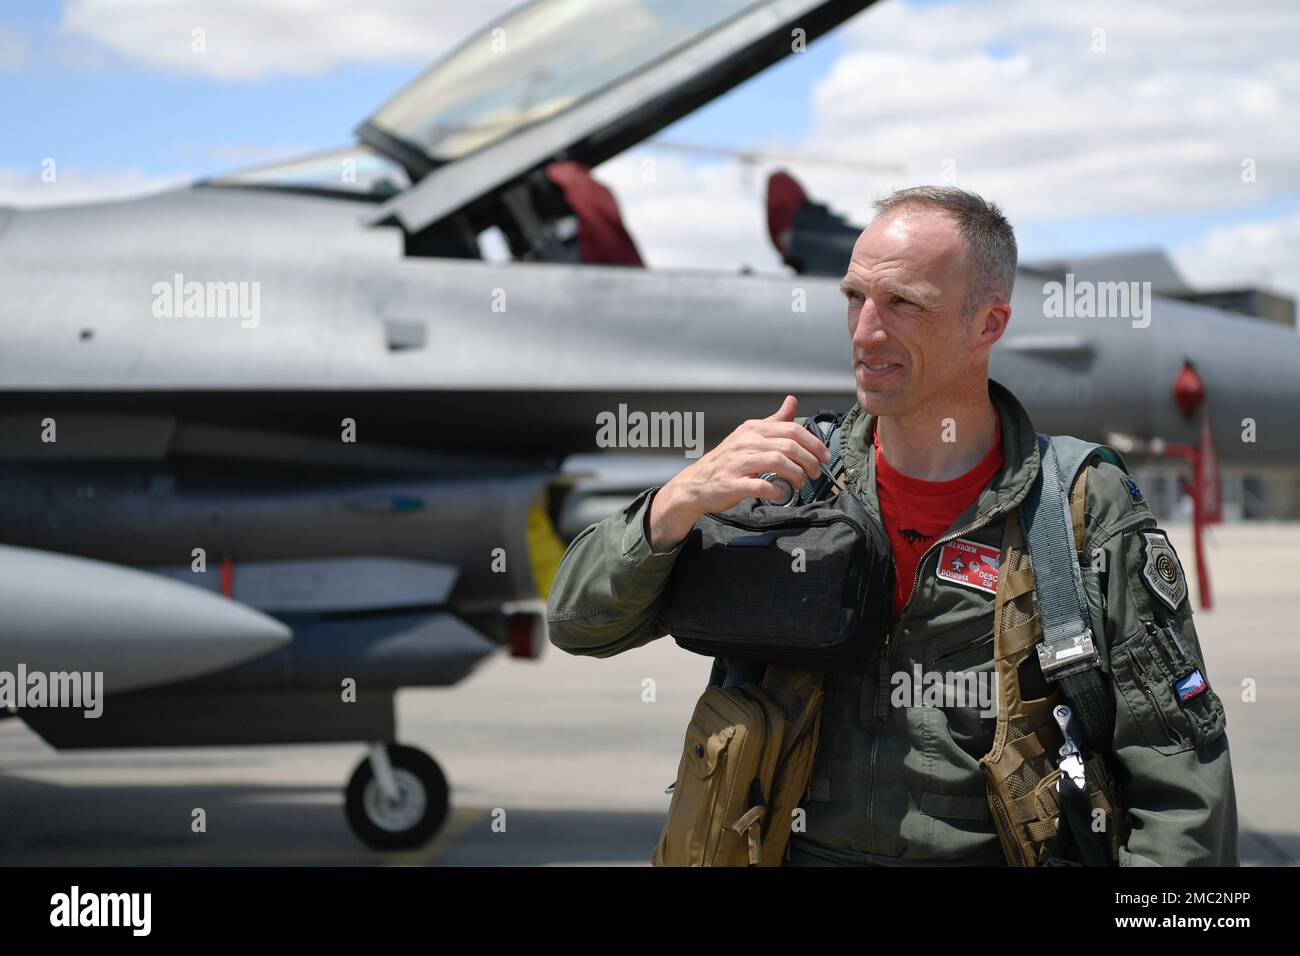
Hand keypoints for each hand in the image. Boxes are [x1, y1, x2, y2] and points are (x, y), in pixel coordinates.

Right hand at [647, 395, 830, 551]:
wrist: (696, 484)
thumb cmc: (727, 461)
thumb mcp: (749, 435)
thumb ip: (774, 421)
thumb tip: (792, 400)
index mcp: (753, 429)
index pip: (792, 429)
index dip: (814, 443)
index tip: (825, 457)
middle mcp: (745, 442)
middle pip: (788, 445)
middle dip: (809, 461)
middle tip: (815, 473)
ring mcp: (737, 462)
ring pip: (777, 462)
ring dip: (796, 475)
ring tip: (801, 483)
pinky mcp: (731, 483)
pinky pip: (760, 486)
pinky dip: (776, 491)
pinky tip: (781, 494)